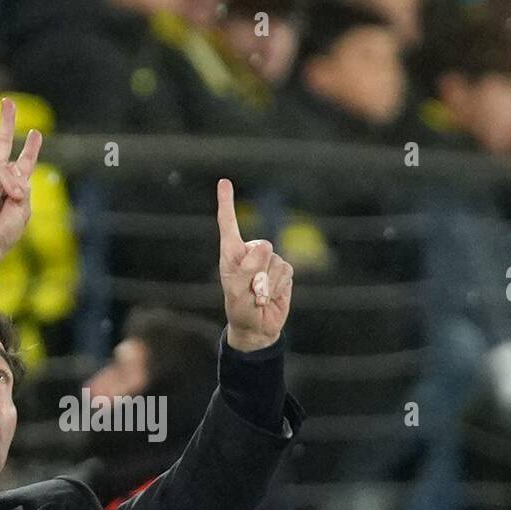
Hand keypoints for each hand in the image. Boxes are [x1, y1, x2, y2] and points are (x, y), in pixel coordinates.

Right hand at [0, 97, 42, 267]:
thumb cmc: (5, 232)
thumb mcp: (23, 209)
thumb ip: (20, 185)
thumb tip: (5, 168)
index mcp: (14, 184)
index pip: (22, 162)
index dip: (30, 149)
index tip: (36, 134)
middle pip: (1, 144)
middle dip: (5, 122)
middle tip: (8, 102)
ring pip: (0, 167)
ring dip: (8, 186)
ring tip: (5, 205)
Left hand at [216, 178, 291, 350]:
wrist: (256, 327)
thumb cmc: (240, 309)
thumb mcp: (237, 291)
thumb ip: (248, 269)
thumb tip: (267, 247)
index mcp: (231, 254)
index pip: (229, 224)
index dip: (227, 203)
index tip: (224, 182)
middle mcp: (250, 252)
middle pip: (261, 247)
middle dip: (257, 270)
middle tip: (249, 290)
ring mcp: (268, 261)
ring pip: (275, 262)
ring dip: (267, 284)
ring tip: (258, 297)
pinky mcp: (284, 271)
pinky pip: (286, 273)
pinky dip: (278, 288)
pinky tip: (270, 297)